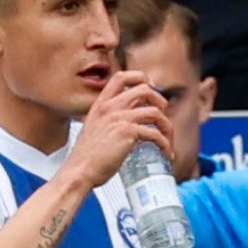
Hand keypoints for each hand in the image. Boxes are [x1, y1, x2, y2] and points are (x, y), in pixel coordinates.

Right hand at [62, 72, 171, 189]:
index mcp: (101, 104)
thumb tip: (131, 121)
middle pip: (145, 90)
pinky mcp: (127, 133)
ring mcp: (118, 118)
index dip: (141, 78)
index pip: (121, 76)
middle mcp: (110, 108)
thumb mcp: (94, 128)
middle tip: (163, 117)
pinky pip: (156, 134)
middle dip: (161, 101)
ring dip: (167, 127)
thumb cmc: (87, 156)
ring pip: (155, 113)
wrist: (79, 171)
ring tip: (168, 140)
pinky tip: (165, 152)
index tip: (153, 88)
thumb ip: (109, 119)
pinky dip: (165, 144)